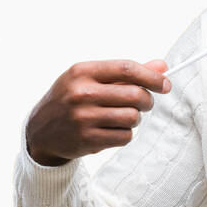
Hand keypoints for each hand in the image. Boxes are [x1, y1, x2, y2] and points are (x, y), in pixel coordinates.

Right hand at [25, 58, 170, 165]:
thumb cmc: (71, 99)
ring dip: (135, 119)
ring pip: (133, 118)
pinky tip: (110, 131)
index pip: (126, 69)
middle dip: (147, 101)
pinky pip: (125, 136)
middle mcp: (81, 93)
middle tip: (144, 104)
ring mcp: (84, 118)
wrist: (41, 131)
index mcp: (82, 72)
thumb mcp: (89, 80)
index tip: (165, 84)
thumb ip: (125, 74)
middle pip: (136, 95)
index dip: (152, 76)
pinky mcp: (88, 140)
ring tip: (121, 117)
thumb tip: (162, 66)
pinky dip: (124, 134)